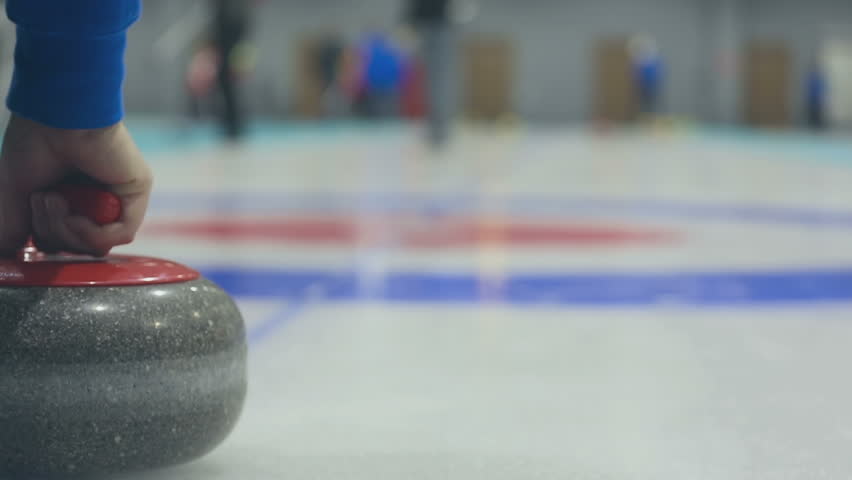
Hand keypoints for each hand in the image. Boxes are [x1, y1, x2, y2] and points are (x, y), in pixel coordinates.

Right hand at [0, 115, 152, 256]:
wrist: (55, 114)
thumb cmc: (34, 143)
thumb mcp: (16, 195)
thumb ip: (15, 230)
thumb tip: (12, 256)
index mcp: (74, 199)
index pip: (64, 242)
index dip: (45, 235)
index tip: (30, 209)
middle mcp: (99, 200)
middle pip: (79, 248)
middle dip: (51, 232)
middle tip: (43, 198)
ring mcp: (120, 197)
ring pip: (96, 245)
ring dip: (65, 229)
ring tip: (53, 197)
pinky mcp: (137, 191)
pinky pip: (119, 235)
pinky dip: (90, 231)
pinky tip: (74, 211)